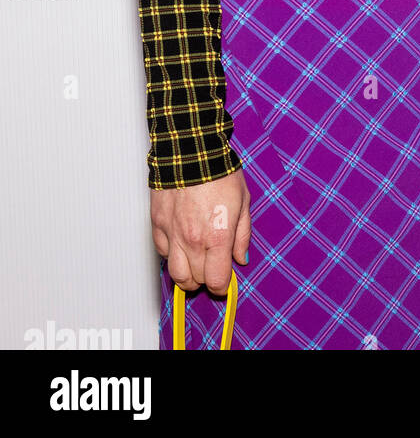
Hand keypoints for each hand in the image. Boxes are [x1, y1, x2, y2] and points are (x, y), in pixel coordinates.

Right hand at [150, 169, 250, 294]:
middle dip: (207, 279)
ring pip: (176, 274)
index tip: (226, 279)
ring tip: (197, 262)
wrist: (191, 151)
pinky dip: (172, 256)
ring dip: (188, 274)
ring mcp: (173, 235)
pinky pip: (163, 253)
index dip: (223, 286)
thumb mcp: (244, 201)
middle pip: (196, 281)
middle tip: (214, 266)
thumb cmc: (220, 172)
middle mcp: (193, 241)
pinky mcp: (158, 225)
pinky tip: (182, 245)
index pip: (217, 281)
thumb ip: (242, 235)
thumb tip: (241, 258)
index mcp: (218, 236)